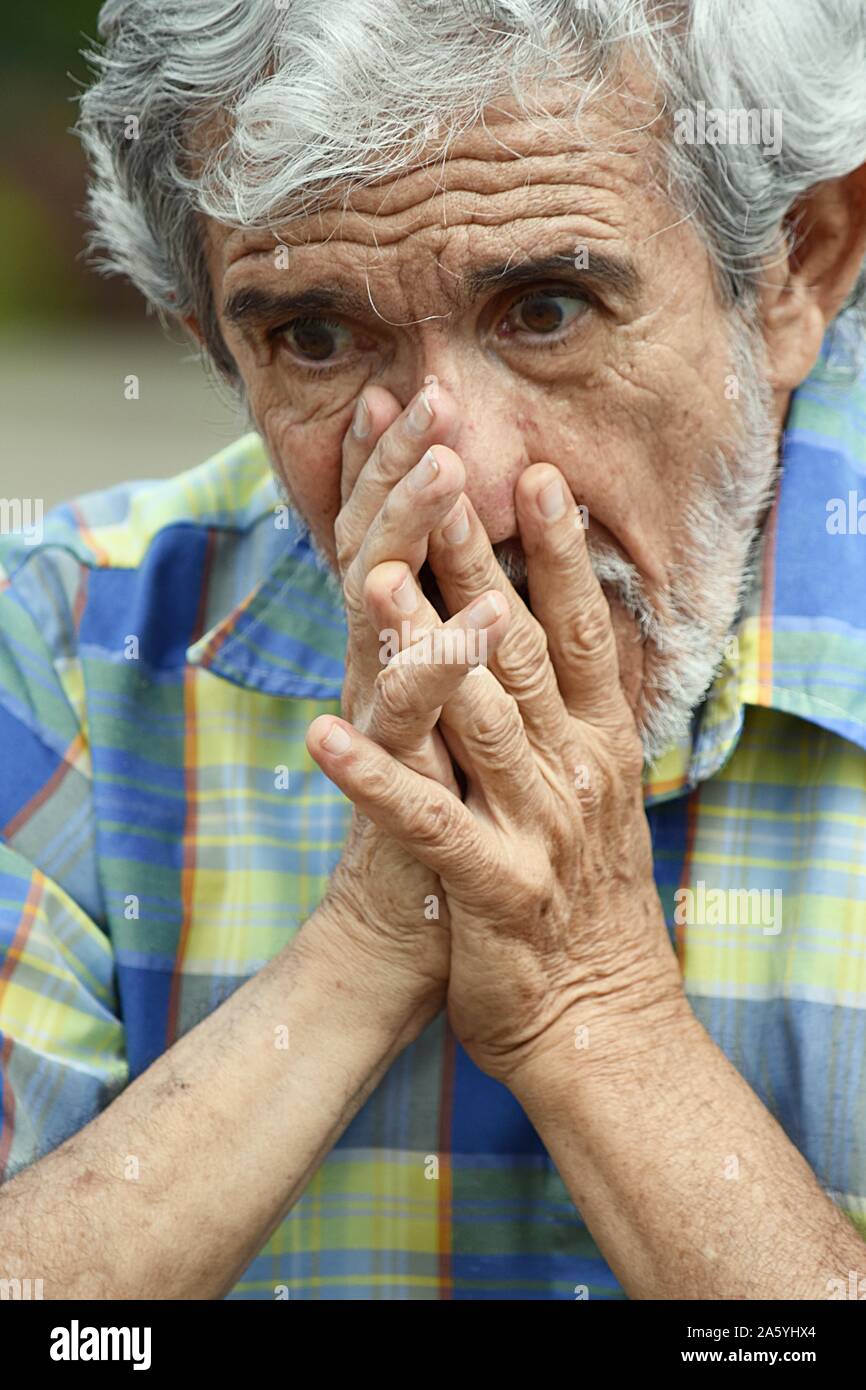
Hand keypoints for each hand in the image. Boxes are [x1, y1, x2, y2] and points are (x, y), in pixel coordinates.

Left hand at [308, 462, 686, 1084]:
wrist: (596, 1023)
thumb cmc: (576, 901)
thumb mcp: (588, 797)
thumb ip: (566, 719)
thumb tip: (538, 635)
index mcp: (598, 747)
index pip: (584, 632)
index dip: (560, 552)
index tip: (533, 472)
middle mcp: (575, 775)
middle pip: (526, 651)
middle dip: (482, 562)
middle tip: (446, 474)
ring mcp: (538, 829)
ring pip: (475, 721)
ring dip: (422, 650)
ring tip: (373, 582)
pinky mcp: (494, 889)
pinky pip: (427, 822)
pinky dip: (376, 779)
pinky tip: (322, 738)